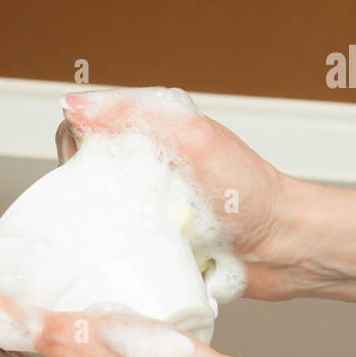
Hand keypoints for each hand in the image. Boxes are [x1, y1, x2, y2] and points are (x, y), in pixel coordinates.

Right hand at [55, 89, 298, 300]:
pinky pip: (110, 242)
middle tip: (114, 199)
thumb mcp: (194, 140)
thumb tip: (74, 106)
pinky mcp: (147, 239)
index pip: (80, 125)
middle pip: (79, 168)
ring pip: (90, 207)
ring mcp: (143, 203)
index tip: (90, 165)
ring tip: (121, 226)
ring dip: (97, 219)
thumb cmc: (249, 192)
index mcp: (150, 127)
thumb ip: (136, 115)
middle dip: (83, 184)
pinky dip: (111, 247)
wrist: (281, 249)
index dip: (74, 144)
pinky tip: (125, 250)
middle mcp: (142, 163)